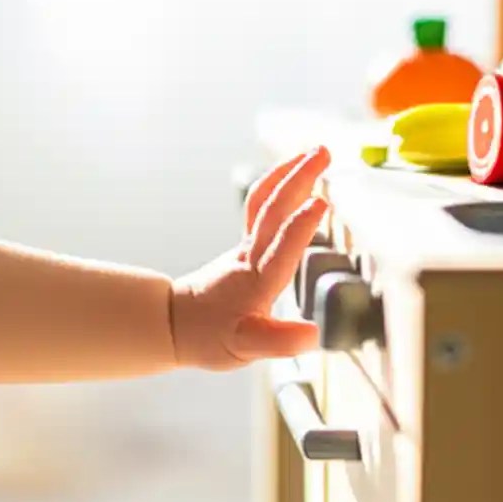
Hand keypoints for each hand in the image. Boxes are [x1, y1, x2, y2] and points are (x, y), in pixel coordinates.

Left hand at [170, 147, 330, 369]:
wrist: (178, 324)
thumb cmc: (213, 338)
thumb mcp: (246, 349)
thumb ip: (278, 341)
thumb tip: (312, 334)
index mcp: (257, 283)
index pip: (280, 249)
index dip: (300, 227)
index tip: (322, 201)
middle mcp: (251, 258)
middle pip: (272, 210)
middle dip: (297, 178)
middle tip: (324, 152)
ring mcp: (247, 247)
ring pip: (265, 201)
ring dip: (288, 173)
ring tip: (314, 152)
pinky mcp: (246, 244)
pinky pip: (262, 205)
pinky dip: (279, 184)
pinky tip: (295, 175)